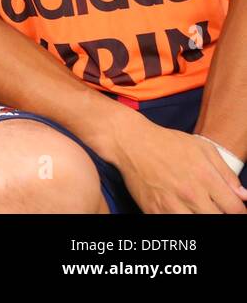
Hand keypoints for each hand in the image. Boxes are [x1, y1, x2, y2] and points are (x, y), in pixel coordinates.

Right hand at [116, 119, 246, 213]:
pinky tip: (181, 209)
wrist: (131, 142)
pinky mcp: (154, 210)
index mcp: (205, 177)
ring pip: (198, 224)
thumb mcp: (203, 149)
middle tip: (215, 207)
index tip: (233, 209)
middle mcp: (190, 193)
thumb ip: (226, 173)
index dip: (239, 212)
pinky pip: (175, 223)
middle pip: (218, 219)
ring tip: (197, 208)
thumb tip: (244, 196)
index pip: (235, 209)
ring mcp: (171, 204)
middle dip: (221, 214)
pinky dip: (181, 218)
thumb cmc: (168, 143)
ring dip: (201, 216)